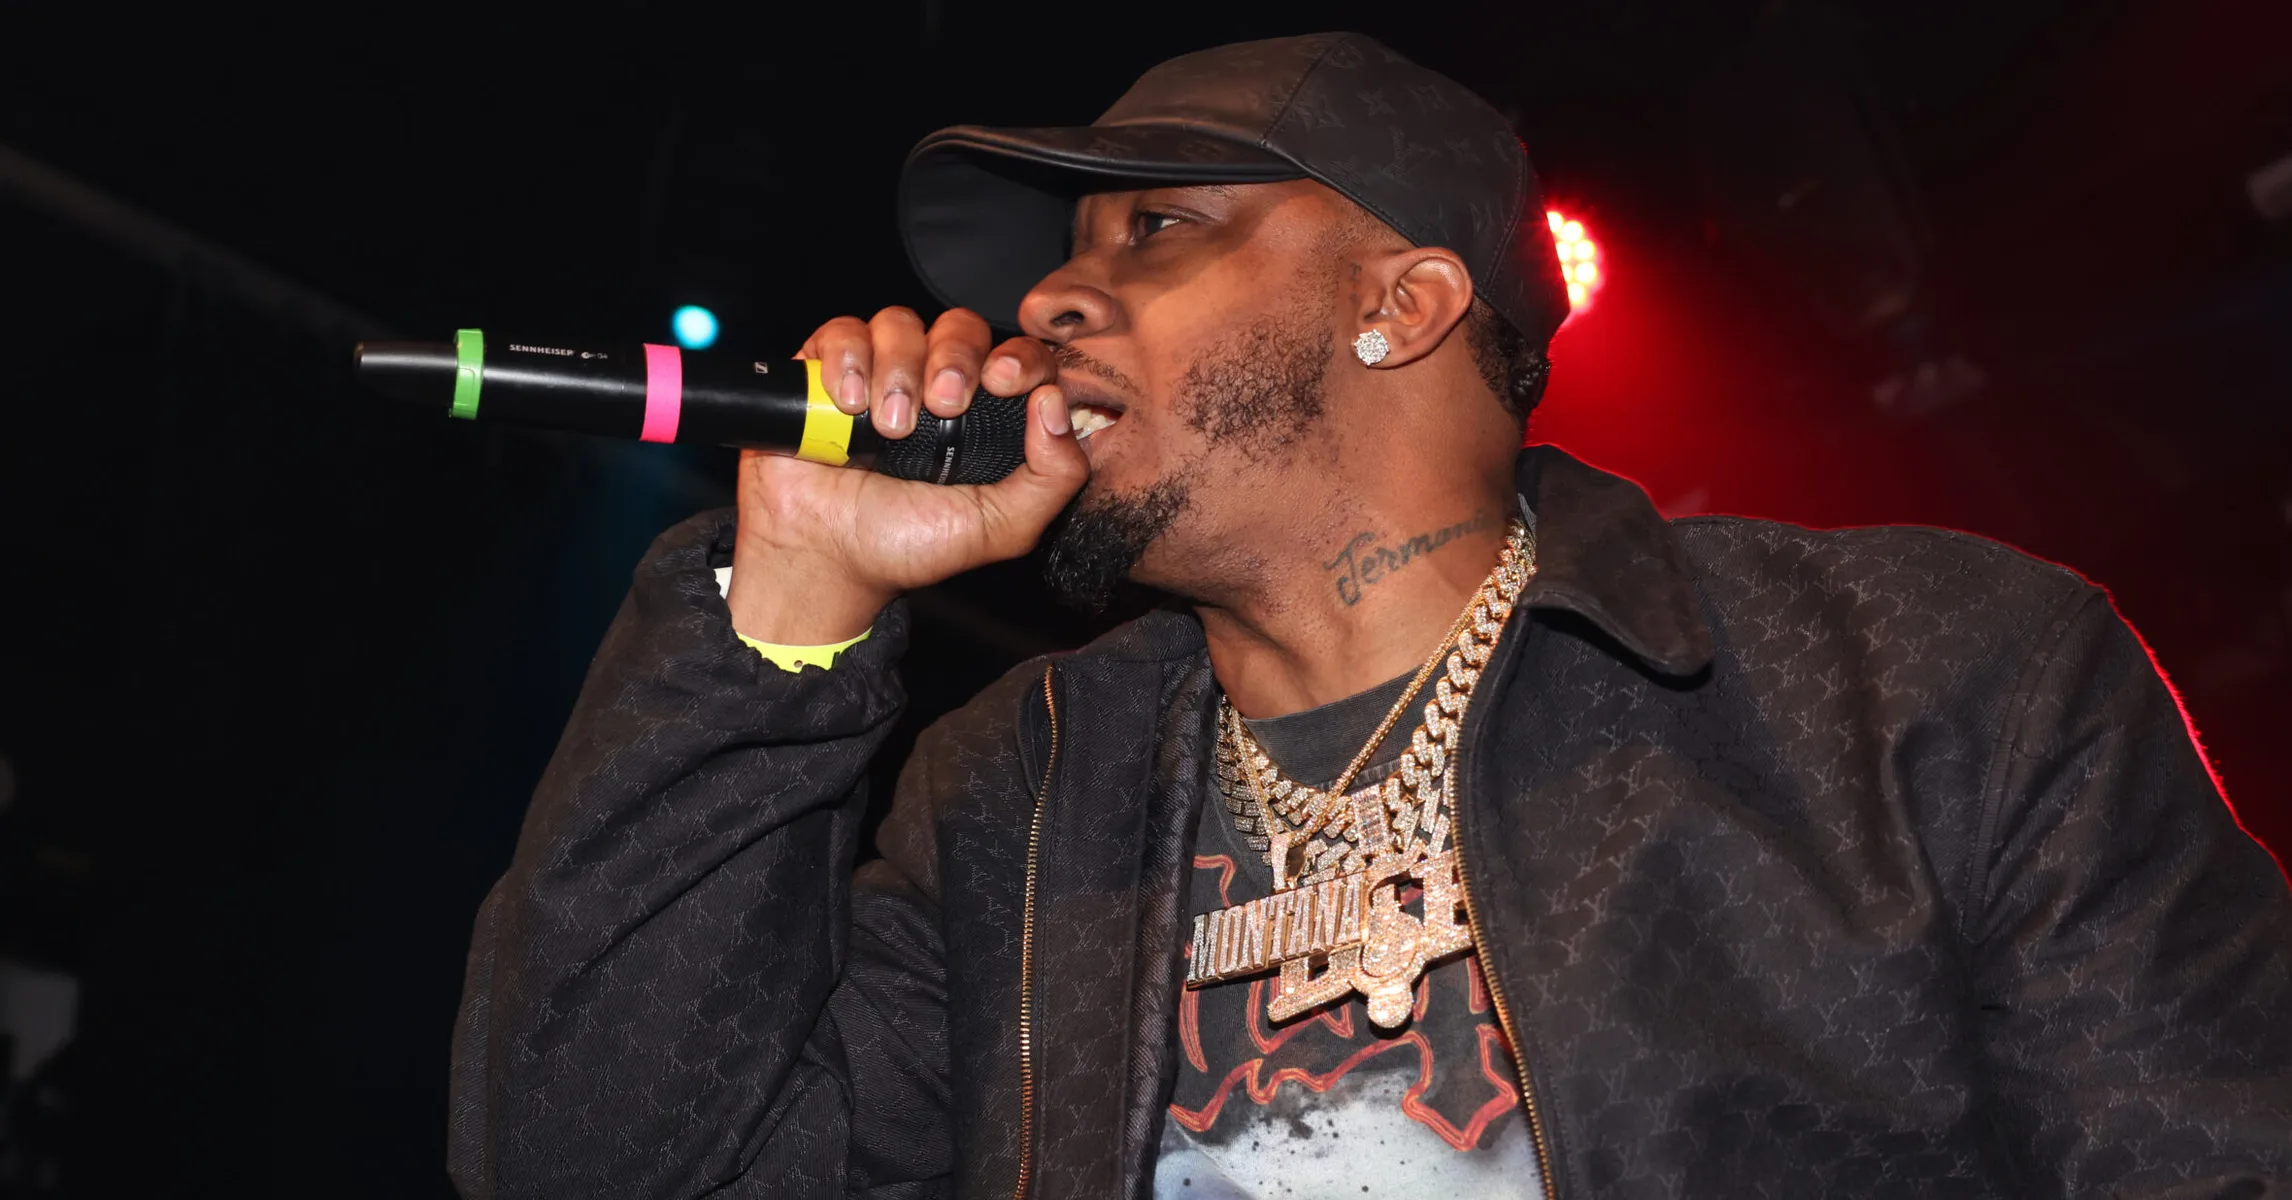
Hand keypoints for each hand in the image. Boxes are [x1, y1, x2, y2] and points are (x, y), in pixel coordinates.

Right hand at [724, 306, 1084, 643]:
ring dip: (898, 369)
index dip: (1019, 357)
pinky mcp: (827, 371)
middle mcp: (935, 385)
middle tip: (942, 406)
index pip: (1019, 358)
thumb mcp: (1001, 526)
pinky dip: (846, 359)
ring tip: (888, 426)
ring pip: (900, 324)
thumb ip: (1052, 477)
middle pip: (960, 327)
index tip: (1003, 382)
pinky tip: (846, 402)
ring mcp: (880, 373)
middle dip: (954, 358)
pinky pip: (842, 331)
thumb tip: (1054, 403)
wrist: (825, 558)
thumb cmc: (908, 544)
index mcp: (986, 417)